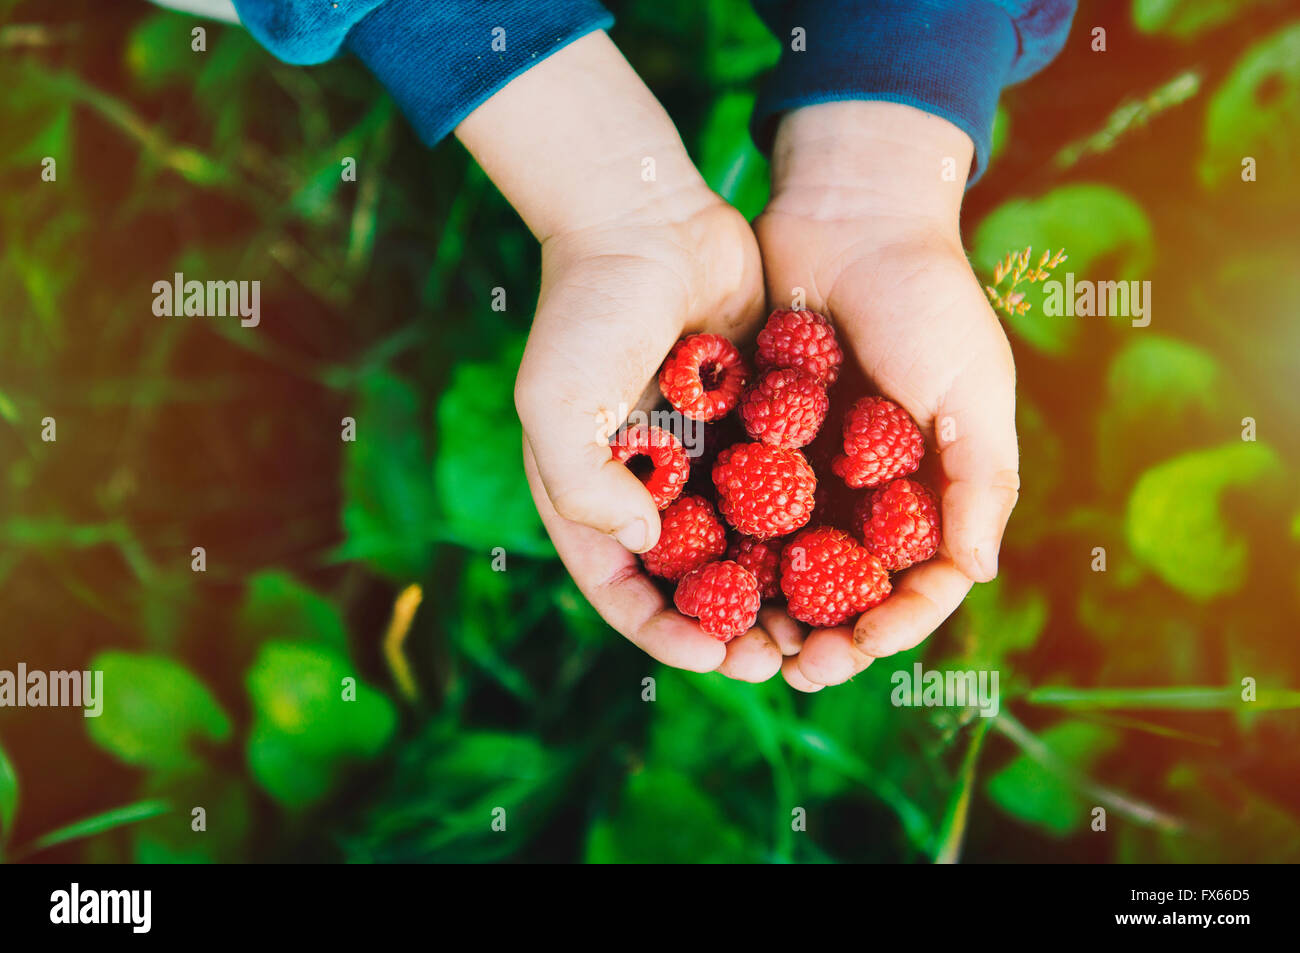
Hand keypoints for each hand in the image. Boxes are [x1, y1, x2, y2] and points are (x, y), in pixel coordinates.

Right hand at [458, 33, 788, 679]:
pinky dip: (808, 526)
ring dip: (779, 591)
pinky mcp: (753, 427)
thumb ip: (583, 484)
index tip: (710, 654)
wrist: (649, 218)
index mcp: (595, 495)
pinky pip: (782, 491)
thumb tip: (648, 548)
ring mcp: (704, 460)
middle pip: (692, 585)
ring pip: (746, 548)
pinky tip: (851, 553)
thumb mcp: (556, 400)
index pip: (624, 590)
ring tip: (823, 625)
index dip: (663, 632)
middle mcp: (650, 489)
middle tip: (780, 658)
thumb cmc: (588, 308)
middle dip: (733, 629)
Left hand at [754, 102, 1019, 690]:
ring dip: (769, 604)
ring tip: (737, 637)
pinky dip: (730, 541)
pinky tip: (700, 572)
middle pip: (848, 587)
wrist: (850, 216)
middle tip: (784, 666)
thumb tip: (974, 574)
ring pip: (791, 559)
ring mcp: (815, 464)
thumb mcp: (972, 386)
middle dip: (823, 633)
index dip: (890, 626)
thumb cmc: (926, 297)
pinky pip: (745, 503)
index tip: (851, 652)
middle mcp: (873, 487)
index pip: (919, 582)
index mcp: (932, 485)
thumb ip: (980, 479)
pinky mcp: (763, 436)